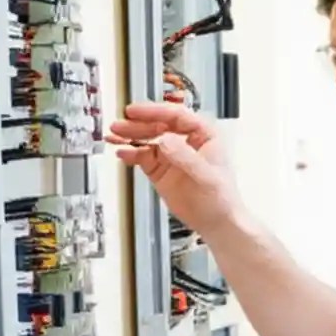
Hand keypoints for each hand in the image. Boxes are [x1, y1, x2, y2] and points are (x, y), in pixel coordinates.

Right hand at [107, 101, 238, 234]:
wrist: (217, 223)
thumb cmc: (222, 198)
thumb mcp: (206, 176)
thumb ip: (185, 157)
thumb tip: (165, 140)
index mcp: (204, 136)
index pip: (177, 117)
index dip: (155, 112)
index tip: (135, 112)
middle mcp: (186, 142)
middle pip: (159, 126)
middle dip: (138, 124)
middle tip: (120, 125)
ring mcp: (172, 156)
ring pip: (148, 140)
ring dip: (131, 137)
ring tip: (114, 136)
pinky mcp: (161, 170)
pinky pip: (143, 157)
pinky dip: (131, 154)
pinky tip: (122, 153)